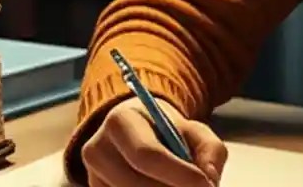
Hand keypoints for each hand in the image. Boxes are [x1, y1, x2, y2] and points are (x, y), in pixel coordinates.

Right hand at [82, 97, 226, 186]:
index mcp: (120, 122)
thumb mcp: (193, 130)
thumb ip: (209, 150)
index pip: (146, 154)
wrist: (133, 133)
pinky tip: (161, 186)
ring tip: (177, 184)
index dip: (179, 175)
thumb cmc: (165, 132)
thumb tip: (209, 180)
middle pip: (137, 185)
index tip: (206, 185)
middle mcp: (98, 149)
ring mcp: (93, 176)